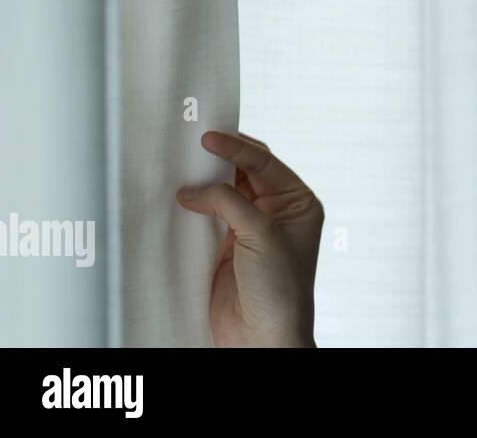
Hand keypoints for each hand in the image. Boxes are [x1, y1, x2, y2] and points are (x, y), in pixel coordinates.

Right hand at [176, 131, 323, 346]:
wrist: (262, 337)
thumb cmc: (280, 290)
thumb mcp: (260, 235)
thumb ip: (230, 203)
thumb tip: (195, 188)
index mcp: (298, 203)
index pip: (265, 163)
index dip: (237, 148)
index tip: (209, 139)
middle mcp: (276, 212)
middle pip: (244, 173)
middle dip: (219, 160)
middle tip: (190, 146)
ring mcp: (250, 228)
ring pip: (223, 193)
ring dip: (203, 182)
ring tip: (180, 167)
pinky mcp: (226, 246)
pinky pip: (207, 216)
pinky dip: (193, 206)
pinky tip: (178, 197)